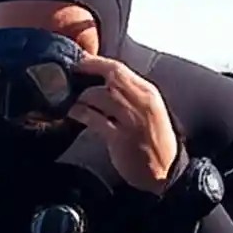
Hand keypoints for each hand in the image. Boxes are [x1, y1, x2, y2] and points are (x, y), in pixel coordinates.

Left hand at [68, 55, 178, 194]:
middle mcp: (142, 102)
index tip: (79, 60)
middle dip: (86, 71)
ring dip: (80, 96)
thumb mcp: (148, 111)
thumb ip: (130, 95)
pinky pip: (94, 119)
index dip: (96, 62)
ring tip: (69, 99)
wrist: (165, 172)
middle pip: (110, 76)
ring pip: (99, 95)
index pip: (119, 68)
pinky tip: (72, 114)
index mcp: (148, 93)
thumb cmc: (153, 141)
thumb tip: (102, 82)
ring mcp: (132, 119)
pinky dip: (80, 113)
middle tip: (68, 72)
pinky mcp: (120, 138)